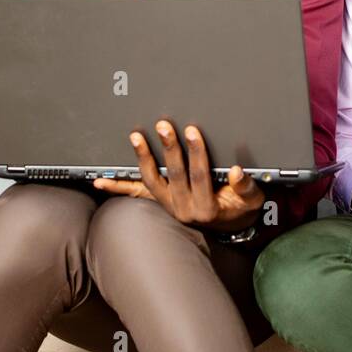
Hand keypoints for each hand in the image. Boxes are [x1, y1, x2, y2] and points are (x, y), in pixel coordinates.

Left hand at [93, 120, 265, 231]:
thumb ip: (246, 187)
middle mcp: (183, 209)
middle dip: (168, 148)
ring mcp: (168, 205)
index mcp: (206, 207)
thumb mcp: (251, 200)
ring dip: (143, 159)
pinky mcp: (159, 201)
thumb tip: (238, 172)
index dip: (196, 152)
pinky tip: (99, 180)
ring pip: (151, 181)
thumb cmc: (239, 209)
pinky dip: (117, 187)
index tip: (192, 131)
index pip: (199, 175)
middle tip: (164, 126)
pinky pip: (135, 195)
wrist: (227, 225)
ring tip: (136, 137)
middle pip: (173, 175)